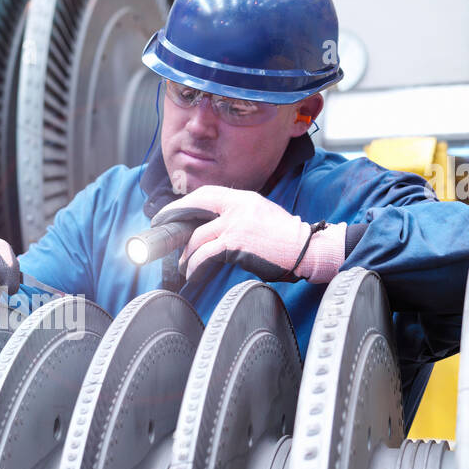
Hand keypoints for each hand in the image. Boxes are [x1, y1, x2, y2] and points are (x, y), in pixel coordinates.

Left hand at [152, 186, 345, 283]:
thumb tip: (211, 227)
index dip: (183, 204)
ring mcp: (236, 224)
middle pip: (195, 210)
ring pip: (198, 237)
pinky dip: (196, 266)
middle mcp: (238, 206)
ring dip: (187, 254)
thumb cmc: (285, 238)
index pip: (205, 194)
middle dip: (174, 222)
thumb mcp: (260, 214)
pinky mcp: (236, 244)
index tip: (169, 214)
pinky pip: (206, 255)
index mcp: (243, 198)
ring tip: (185, 266)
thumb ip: (237, 215)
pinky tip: (193, 274)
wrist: (305, 249)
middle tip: (163, 235)